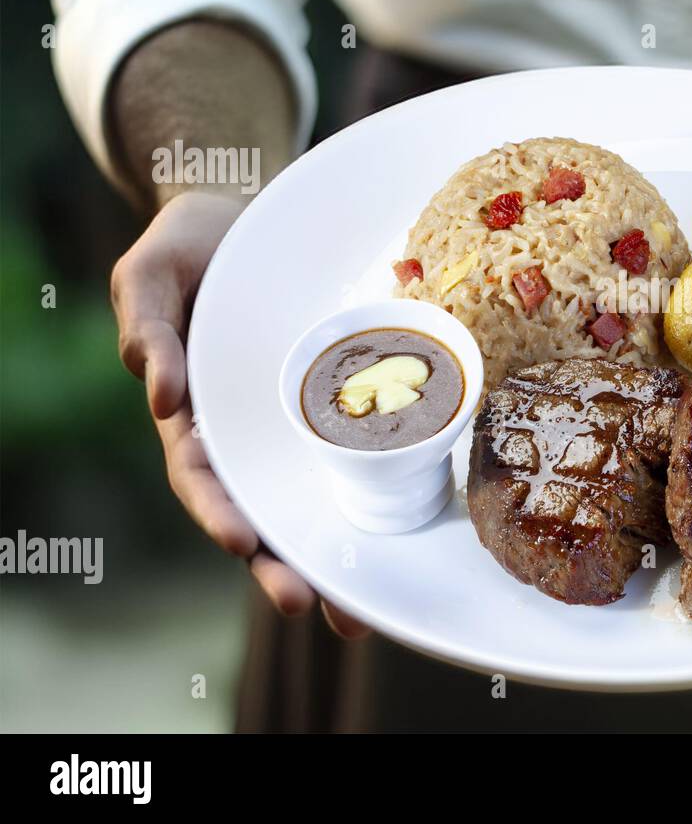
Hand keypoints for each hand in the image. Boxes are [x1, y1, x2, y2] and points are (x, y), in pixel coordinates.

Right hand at [111, 192, 369, 637]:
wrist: (256, 219)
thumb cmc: (195, 248)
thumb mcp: (153, 272)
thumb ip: (144, 323)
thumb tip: (157, 391)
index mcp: (196, 413)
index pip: (202, 478)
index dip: (218, 512)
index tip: (241, 541)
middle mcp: (249, 433)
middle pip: (261, 511)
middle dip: (282, 563)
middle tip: (313, 605)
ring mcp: (299, 423)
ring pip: (315, 500)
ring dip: (333, 553)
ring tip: (359, 607)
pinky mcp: (346, 404)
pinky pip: (363, 453)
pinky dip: (380, 493)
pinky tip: (410, 530)